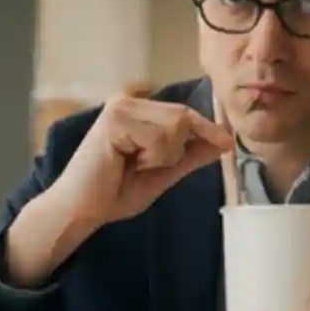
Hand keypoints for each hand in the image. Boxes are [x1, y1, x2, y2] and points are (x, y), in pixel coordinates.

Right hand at [52, 95, 234, 225]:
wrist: (81, 209)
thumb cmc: (113, 192)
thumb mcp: (161, 173)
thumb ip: (188, 156)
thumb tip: (222, 142)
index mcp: (139, 112)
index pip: (183, 113)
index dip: (207, 128)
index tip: (228, 142)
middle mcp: (129, 101)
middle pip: (183, 117)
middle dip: (174, 152)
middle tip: (141, 167)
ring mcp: (121, 106)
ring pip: (175, 127)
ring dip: (161, 156)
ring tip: (132, 165)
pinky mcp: (115, 117)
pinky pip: (158, 137)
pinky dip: (150, 157)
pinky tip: (124, 162)